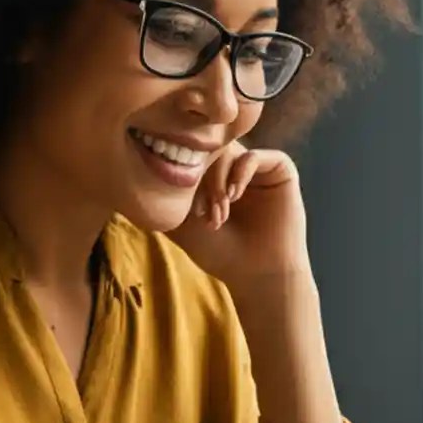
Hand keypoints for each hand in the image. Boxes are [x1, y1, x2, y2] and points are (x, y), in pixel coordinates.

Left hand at [166, 142, 310, 291]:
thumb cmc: (220, 252)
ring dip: (219, 180)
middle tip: (203, 212)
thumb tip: (141, 165)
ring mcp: (258, 167)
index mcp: (213, 174)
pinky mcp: (280, 170)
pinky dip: (240, 172)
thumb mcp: (181, 221)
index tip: (185, 210)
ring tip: (219, 212)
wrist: (257, 274)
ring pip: (230, 150)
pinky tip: (234, 196)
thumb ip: (166, 192)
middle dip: (202, 178)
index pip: (192, 152)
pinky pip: (255, 156)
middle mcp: (236, 166)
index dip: (184, 174)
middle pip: (210, 148)